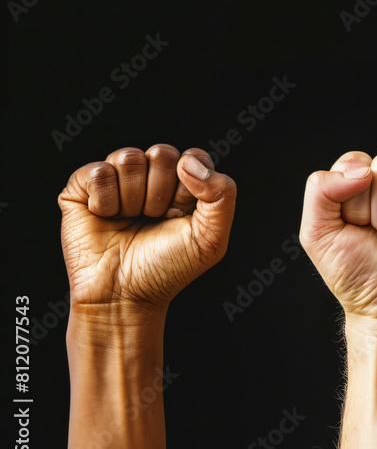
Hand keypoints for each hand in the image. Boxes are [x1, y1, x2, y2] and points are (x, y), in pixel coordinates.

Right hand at [59, 144, 236, 311]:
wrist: (124, 295)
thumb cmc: (168, 268)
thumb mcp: (211, 238)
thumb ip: (222, 195)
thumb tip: (189, 161)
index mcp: (183, 185)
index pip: (193, 157)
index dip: (190, 185)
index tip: (183, 213)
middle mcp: (150, 177)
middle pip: (162, 153)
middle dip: (161, 192)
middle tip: (154, 219)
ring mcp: (116, 180)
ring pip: (128, 158)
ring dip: (133, 198)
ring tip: (130, 220)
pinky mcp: (82, 188)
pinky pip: (98, 172)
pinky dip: (105, 201)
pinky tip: (106, 218)